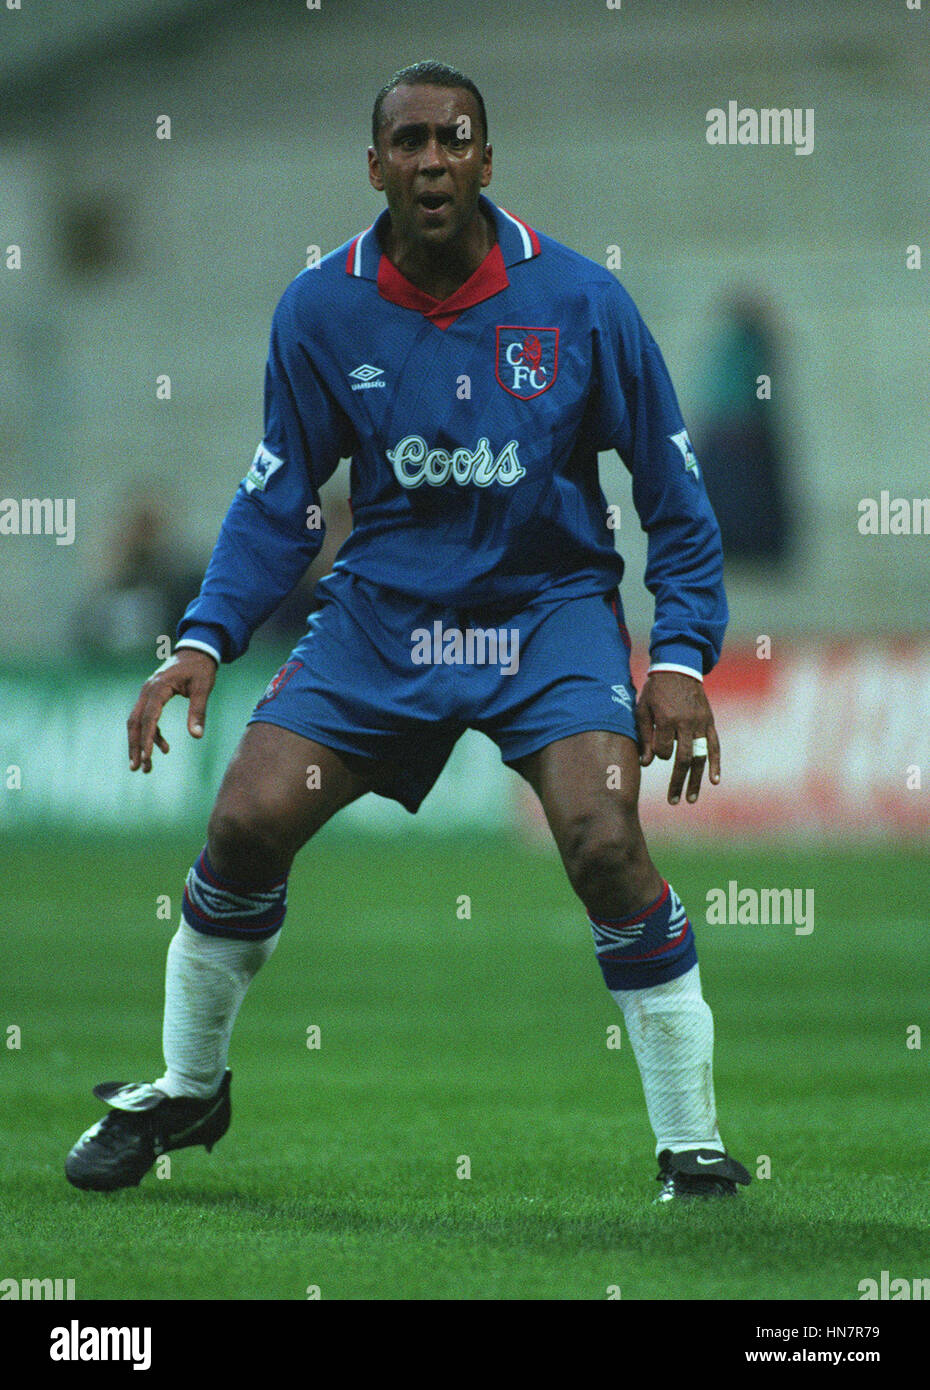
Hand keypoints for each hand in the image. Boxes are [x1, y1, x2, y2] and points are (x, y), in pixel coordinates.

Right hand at [127, 649, 217, 772]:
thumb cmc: (201, 668)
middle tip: (136, 768)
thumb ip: (198, 712)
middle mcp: (147, 690)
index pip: (149, 717)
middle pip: (135, 722)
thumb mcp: (203, 688)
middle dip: (135, 746)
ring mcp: (147, 693)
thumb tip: (196, 736)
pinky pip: (146, 718)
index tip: (148, 758)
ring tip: (147, 767)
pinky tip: (164, 748)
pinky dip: (152, 733)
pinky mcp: (151, 696)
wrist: (197, 650)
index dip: (147, 739)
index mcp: (159, 687)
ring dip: (141, 743)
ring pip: (137, 722)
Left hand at [635, 670, 719, 804]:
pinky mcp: (709, 722)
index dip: (658, 756)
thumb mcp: (643, 710)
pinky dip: (716, 764)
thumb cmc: (656, 691)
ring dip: (696, 780)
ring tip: (691, 799)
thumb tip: (646, 763)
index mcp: (667, 720)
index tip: (654, 755)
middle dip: (678, 783)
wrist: (678, 669)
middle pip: (683, 760)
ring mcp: (700, 724)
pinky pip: (714, 746)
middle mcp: (686, 724)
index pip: (663, 751)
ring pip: (700, 757)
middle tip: (673, 801)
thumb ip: (645, 737)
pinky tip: (714, 781)